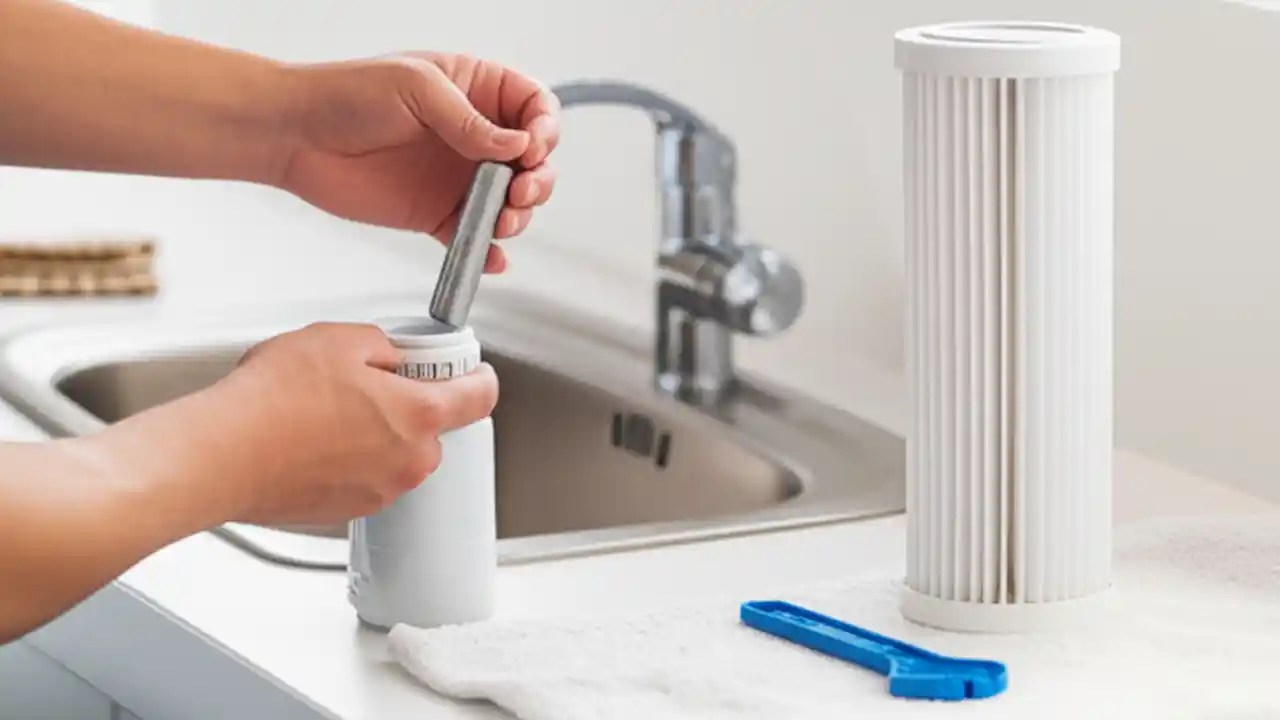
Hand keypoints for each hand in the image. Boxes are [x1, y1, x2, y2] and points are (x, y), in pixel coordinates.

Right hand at [219, 322, 498, 525]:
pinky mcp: (349, 510)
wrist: (221, 455)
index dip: (478, 375)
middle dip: (409, 402)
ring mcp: (380, 491)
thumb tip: (394, 358)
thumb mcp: (340, 339)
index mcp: (419, 416)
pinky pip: (365, 475)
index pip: (480, 396)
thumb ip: (386, 347)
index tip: (472, 369)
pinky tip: (313, 438)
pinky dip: (349, 458)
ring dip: (376, 432)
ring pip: (396, 452)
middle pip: (433, 426)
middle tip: (368, 382)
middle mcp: (408, 462)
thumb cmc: (273, 401)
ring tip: (327, 410)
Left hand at [278, 53, 560, 272]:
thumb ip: (469, 120)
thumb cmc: (346, 94)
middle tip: (520, 192)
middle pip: (532, 162)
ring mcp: (456, 177)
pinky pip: (472, 237)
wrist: (295, 136)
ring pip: (510, 204)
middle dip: (539, 180)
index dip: (544, 129)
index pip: (533, 107)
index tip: (531, 148)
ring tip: (502, 222)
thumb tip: (517, 144)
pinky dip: (487, 252)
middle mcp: (471, 135)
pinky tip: (491, 256)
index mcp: (474, 91)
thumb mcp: (416, 88)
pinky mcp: (435, 213)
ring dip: (518, 217)